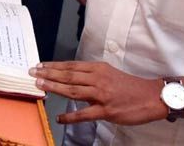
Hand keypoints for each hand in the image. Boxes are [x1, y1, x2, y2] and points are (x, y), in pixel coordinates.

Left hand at [28, 61, 166, 125]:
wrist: (151, 96)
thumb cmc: (130, 86)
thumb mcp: (109, 73)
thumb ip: (91, 75)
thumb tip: (71, 76)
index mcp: (98, 68)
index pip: (71, 66)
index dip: (53, 66)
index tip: (39, 65)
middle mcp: (98, 79)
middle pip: (68, 75)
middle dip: (48, 74)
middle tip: (32, 73)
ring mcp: (102, 95)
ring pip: (73, 90)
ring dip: (55, 88)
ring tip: (40, 86)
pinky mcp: (107, 110)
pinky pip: (85, 114)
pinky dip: (70, 117)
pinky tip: (60, 118)